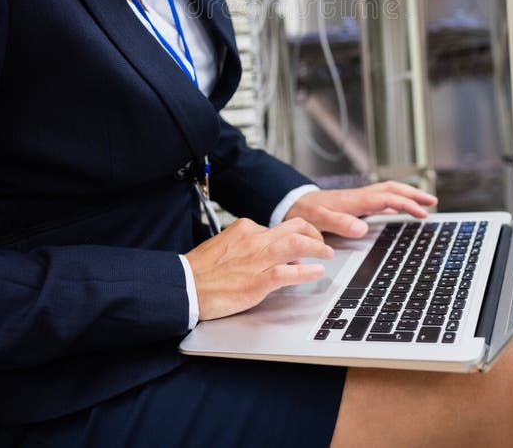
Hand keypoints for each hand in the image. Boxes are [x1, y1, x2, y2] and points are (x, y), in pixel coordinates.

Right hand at [184, 216, 333, 320]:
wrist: (185, 285)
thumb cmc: (202, 271)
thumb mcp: (226, 246)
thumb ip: (249, 246)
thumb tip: (269, 253)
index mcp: (246, 228)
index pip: (279, 226)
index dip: (295, 235)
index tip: (302, 243)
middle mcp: (255, 238)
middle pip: (295, 227)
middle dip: (314, 233)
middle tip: (323, 244)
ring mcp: (258, 259)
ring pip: (297, 244)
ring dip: (318, 248)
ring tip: (328, 254)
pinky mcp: (259, 280)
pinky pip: (290, 273)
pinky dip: (308, 271)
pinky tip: (317, 271)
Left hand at [284, 181, 437, 238]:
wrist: (291, 203)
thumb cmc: (304, 212)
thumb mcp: (318, 220)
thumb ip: (339, 223)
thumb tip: (362, 227)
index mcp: (354, 200)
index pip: (387, 198)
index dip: (406, 204)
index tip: (422, 212)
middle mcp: (359, 196)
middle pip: (392, 189)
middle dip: (414, 194)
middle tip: (432, 202)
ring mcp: (358, 199)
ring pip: (388, 191)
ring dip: (407, 195)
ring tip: (424, 203)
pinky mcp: (355, 203)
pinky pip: (381, 198)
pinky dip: (395, 201)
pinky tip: (400, 209)